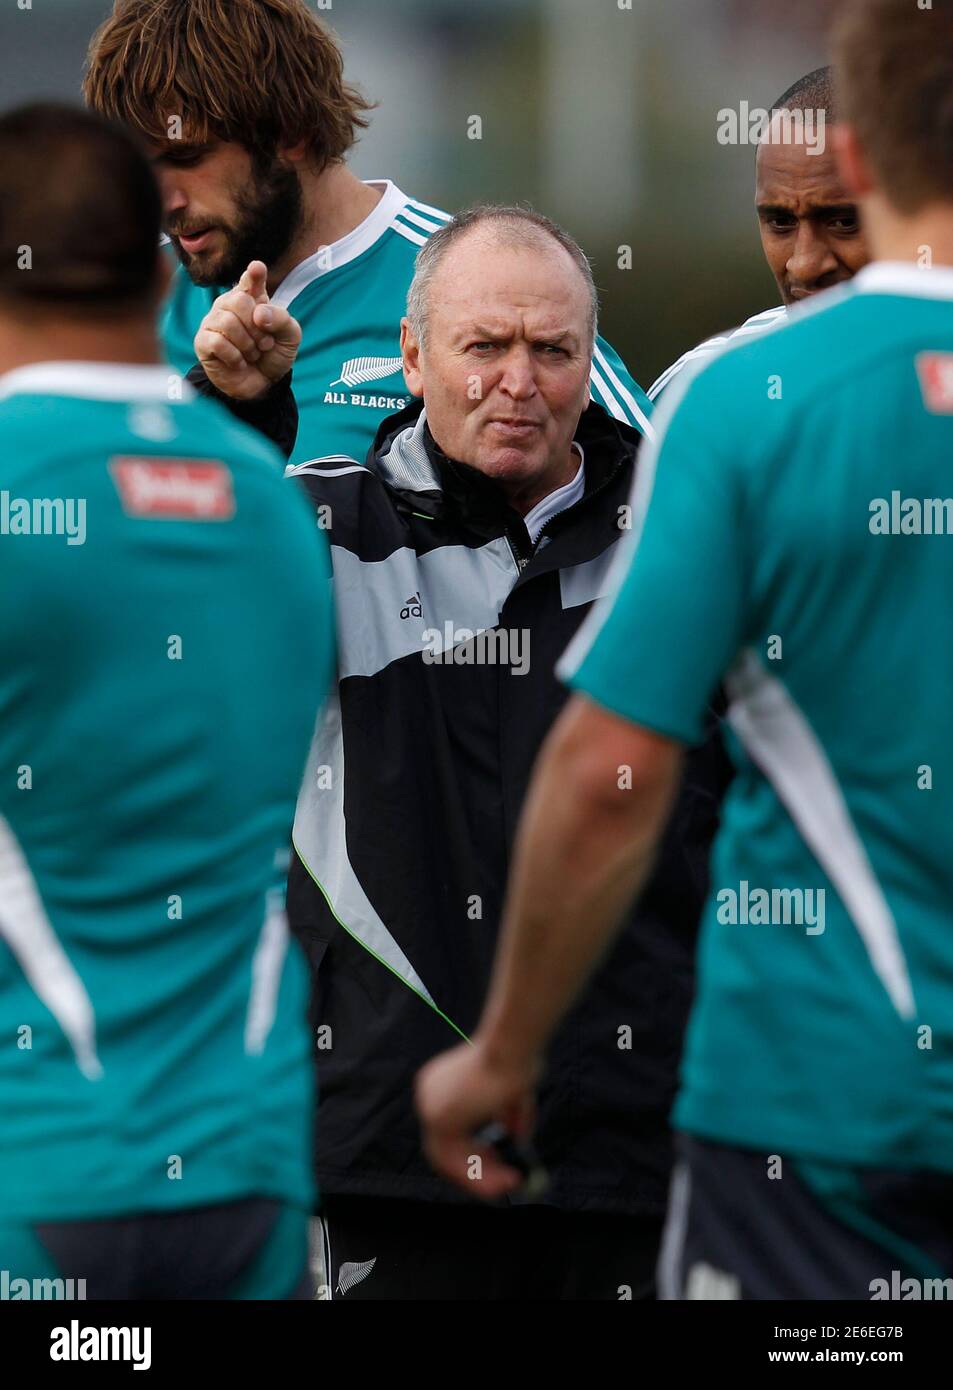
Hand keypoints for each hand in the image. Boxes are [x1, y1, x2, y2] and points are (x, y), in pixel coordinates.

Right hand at [194, 261, 301, 400]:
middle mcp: (229, 305)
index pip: (250, 280)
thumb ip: (282, 319)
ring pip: (228, 321)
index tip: (257, 268)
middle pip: (239, 300)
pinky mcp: (203, 342)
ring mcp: (213, 322)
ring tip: (252, 354)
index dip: (254, 274)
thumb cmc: (273, 355)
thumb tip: (259, 313)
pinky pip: (218, 342)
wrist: (262, 385)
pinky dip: (235, 356)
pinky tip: (239, 361)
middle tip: (264, 343)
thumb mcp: (289, 337)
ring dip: (247, 344)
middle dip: (257, 328)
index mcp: (252, 298)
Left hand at [414, 1038, 538, 1199]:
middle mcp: (429, 1094)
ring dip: (481, 1178)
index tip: (498, 1162)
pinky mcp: (438, 1120)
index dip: (472, 1151)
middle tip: (504, 1183)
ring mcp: (430, 1107)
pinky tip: (504, 1178)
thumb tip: (517, 1137)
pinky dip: (478, 1175)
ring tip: (511, 1184)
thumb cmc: (515, 1060)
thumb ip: (508, 1114)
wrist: (512, 1048)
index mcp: (442, 1083)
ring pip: (449, 1159)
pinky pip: (453, 1161)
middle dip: (476, 1170)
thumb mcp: (512, 1092)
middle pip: (445, 1146)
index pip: (449, 1129)